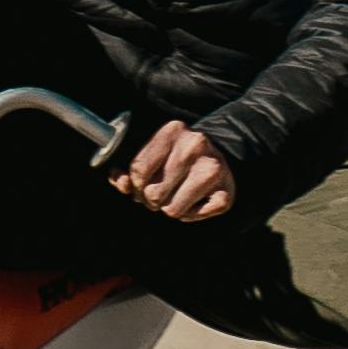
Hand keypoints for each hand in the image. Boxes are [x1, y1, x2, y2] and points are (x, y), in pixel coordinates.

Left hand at [118, 119, 237, 223]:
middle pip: (154, 193)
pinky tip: (195, 200)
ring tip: (178, 194)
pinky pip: (191, 217)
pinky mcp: (226, 192)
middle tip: (162, 191)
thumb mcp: (154, 156)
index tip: (142, 184)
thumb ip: (131, 170)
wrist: (219, 159)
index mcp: (173, 130)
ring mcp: (214, 168)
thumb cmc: (177, 160)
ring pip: (171, 209)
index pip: (138, 170)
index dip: (135, 185)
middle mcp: (195, 145)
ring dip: (170, 208)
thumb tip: (121, 183)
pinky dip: (189, 214)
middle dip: (153, 198)